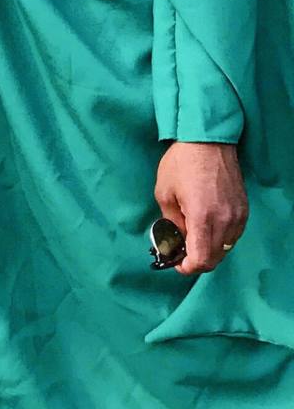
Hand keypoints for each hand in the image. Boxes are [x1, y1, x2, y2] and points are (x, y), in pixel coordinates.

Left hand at [155, 142, 247, 274]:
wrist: (208, 140)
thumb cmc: (182, 163)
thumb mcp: (165, 193)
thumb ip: (172, 222)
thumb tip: (176, 240)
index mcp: (203, 217)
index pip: (201, 259)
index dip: (188, 268)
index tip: (177, 263)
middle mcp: (224, 220)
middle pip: (214, 258)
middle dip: (196, 260)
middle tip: (181, 252)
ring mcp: (237, 215)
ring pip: (225, 248)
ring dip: (209, 249)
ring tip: (193, 236)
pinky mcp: (243, 209)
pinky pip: (233, 234)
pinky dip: (220, 237)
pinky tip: (207, 226)